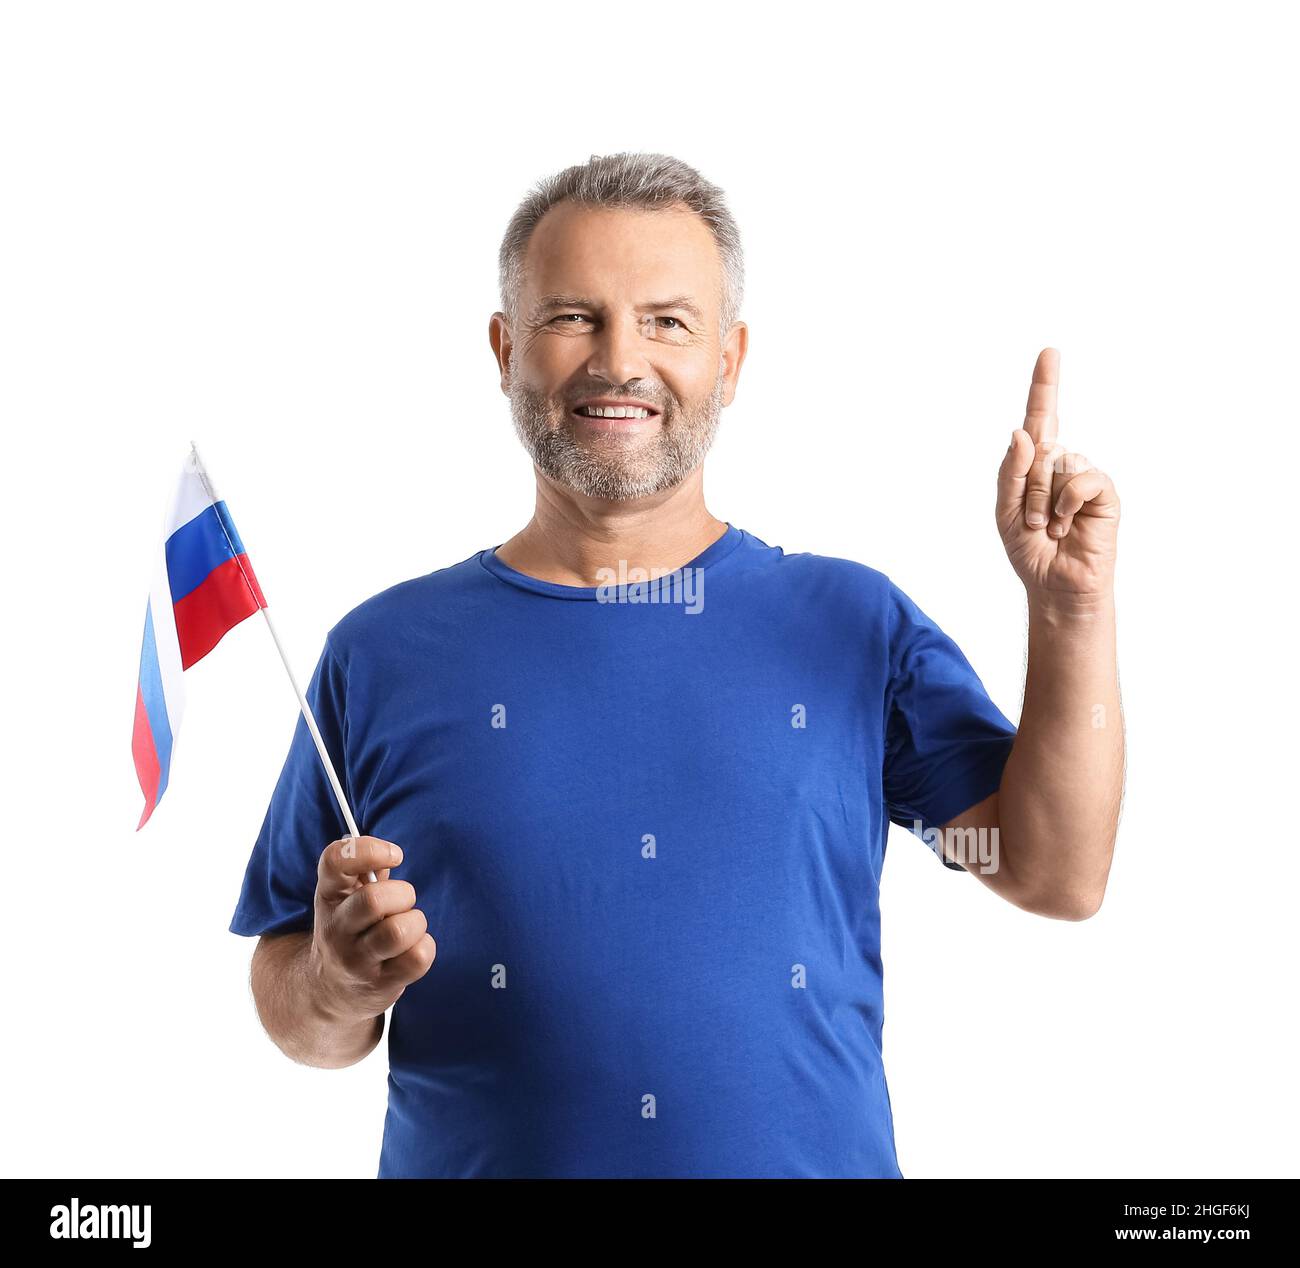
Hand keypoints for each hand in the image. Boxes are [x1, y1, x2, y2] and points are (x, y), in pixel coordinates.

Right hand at [309, 834, 435, 1023]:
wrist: (327, 990)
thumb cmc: (351, 929)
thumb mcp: (347, 897)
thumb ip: (367, 869)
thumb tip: (390, 855)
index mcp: (329, 895)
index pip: (336, 860)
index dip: (370, 849)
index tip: (395, 856)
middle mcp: (336, 928)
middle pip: (374, 899)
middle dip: (403, 895)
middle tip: (402, 903)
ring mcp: (355, 960)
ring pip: (398, 932)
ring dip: (415, 923)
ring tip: (408, 928)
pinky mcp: (379, 984)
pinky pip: (417, 958)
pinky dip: (424, 948)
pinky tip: (411, 950)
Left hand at [996, 347, 1119, 601]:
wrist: (1053, 584)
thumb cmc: (1029, 548)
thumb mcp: (1004, 511)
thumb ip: (1010, 472)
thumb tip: (1022, 433)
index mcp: (1034, 464)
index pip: (1040, 417)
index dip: (1044, 385)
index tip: (1049, 352)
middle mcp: (1060, 464)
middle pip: (1037, 449)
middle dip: (1026, 489)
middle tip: (1032, 521)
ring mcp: (1083, 476)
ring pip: (1056, 464)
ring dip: (1043, 501)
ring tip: (1050, 527)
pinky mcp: (1103, 492)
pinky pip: (1081, 479)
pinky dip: (1067, 504)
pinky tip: (1068, 527)